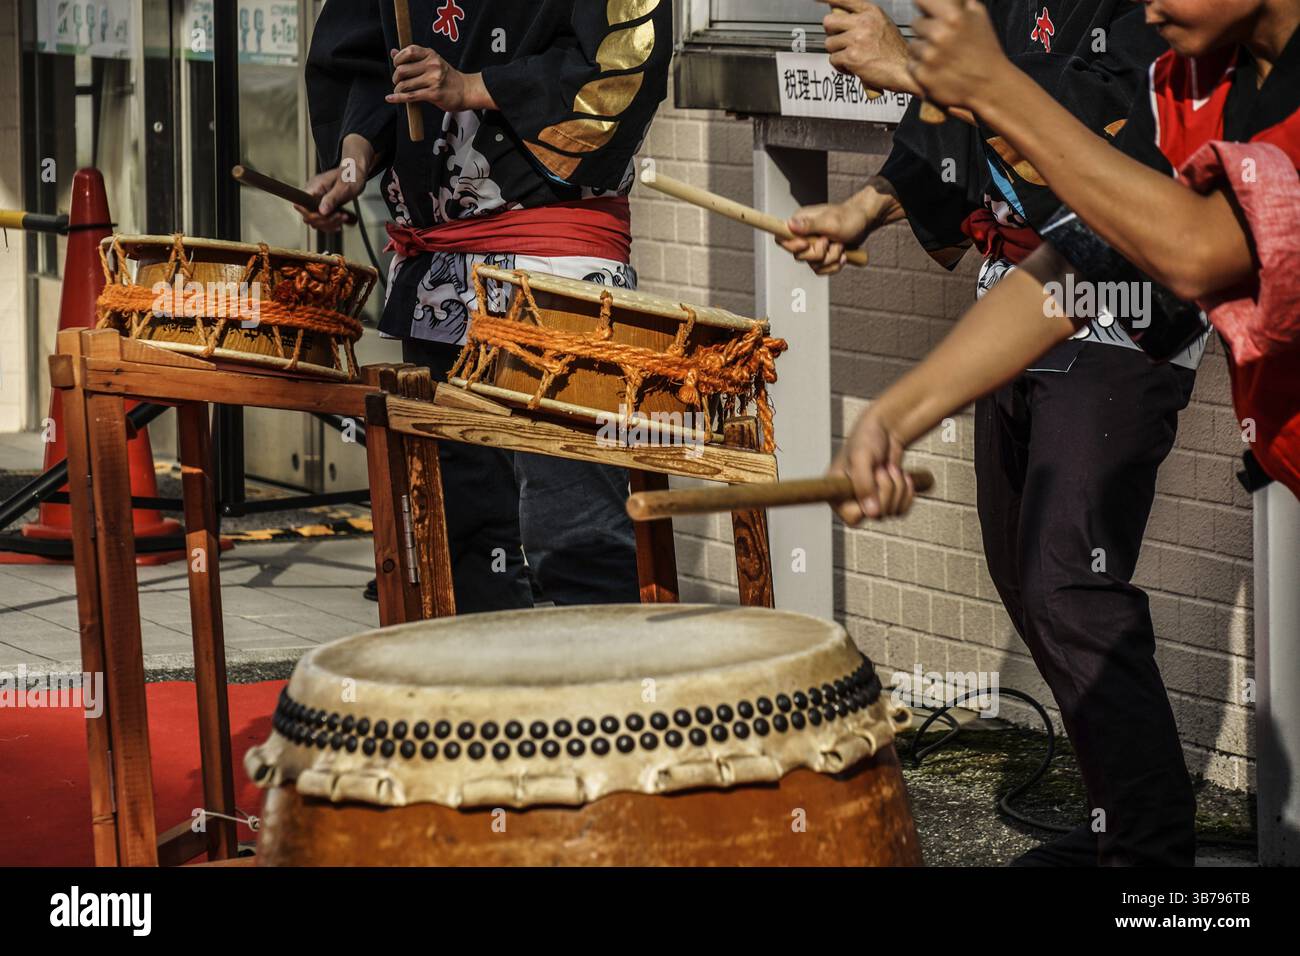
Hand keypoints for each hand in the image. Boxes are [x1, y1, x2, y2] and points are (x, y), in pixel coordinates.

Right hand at [295, 134, 371, 232]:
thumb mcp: (343, 187)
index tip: (325, 215)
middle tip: (342, 216)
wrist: (355, 174)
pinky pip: (322, 222)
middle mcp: (312, 195)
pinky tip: (340, 223)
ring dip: (330, 224)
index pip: (301, 204)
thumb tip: (321, 211)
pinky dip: (331, 225)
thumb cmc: (350, 176)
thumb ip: (332, 199)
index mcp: (314, 187)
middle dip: (326, 220)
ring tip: (344, 217)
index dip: (311, 214)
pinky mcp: (322, 208)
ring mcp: (316, 202)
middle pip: (309, 216)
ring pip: (316, 222)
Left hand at [386, 44, 490, 111]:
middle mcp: (432, 65)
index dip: (398, 59)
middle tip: (397, 82)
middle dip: (395, 77)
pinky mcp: (434, 94)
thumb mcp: (433, 62)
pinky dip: (398, 98)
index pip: (408, 51)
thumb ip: (413, 58)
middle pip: (403, 69)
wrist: (465, 91)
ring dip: (397, 89)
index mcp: (431, 55)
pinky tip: (391, 98)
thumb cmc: (447, 77)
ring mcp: (434, 80)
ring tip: (398, 91)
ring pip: (405, 84)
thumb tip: (393, 52)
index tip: (396, 65)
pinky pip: (411, 96)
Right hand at [778, 201, 868, 274]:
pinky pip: (822, 270)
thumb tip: (790, 224)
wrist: (864, 222)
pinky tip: (843, 255)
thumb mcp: (829, 222)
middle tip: (830, 241)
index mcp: (800, 224)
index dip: (791, 246)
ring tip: (840, 245)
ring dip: (831, 259)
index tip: (806, 244)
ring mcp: (813, 247)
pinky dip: (835, 265)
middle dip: (819, 254)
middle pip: (799, 257)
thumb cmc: (849, 218)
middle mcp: (803, 236)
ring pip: (813, 265)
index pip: (782, 238)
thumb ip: (809, 226)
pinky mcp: (822, 256)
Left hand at [822, 0, 918, 94]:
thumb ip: (864, 19)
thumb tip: (841, 18)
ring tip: (851, 57)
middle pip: (829, 21)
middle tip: (841, 40)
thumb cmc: (895, 52)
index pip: (844, 0)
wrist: (904, 71)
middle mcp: (864, 22)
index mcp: (871, 12)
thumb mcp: (883, 25)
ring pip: (829, 43)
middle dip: (831, 33)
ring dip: (837, 53)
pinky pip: (833, 60)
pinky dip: (840, 66)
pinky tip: (853, 67)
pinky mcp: (851, 57)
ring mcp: (857, 39)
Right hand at [830, 409, 914, 524]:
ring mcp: (869, 503)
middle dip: (886, 489)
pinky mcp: (886, 502)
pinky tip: (901, 476)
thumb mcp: (861, 458)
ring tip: (889, 468)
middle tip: (881, 469)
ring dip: (897, 488)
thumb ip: (863, 485)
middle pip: (876, 515)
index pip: (852, 517)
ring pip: (891, 512)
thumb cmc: (866, 439)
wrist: (885, 431)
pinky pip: (901, 510)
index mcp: (836, 494)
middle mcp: (850, 502)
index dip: (866, 504)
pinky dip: (906, 492)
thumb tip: (871, 513)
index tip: (873, 484)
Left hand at [909, 0, 1012, 111]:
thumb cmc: (985, 50)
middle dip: (926, 30)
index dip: (924, 6)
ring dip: (923, 50)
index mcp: (953, 17)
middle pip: (916, 24)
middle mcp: (939, 35)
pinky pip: (912, 65)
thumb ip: (960, 1)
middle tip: (942, 41)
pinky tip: (937, 69)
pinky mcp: (923, 75)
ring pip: (913, 45)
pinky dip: (921, 67)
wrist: (989, 86)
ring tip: (942, 57)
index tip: (926, 11)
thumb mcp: (979, 16)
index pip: (921, 0)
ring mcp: (929, 56)